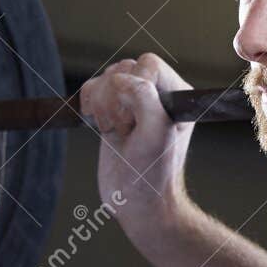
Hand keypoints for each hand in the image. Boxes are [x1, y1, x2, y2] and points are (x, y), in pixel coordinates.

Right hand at [79, 53, 194, 230]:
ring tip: (114, 130)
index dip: (133, 86)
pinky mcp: (113, 111)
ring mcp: (134, 102)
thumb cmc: (152, 172)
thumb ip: (143, 96)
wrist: (136, 202)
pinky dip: (89, 102)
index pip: (148, 64)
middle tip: (124, 129)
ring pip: (107, 76)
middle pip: (125, 67)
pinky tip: (100, 125)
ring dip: (102, 102)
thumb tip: (121, 79)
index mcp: (177, 95)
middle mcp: (159, 94)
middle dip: (114, 97)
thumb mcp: (155, 132)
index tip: (134, 120)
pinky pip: (93, 87)